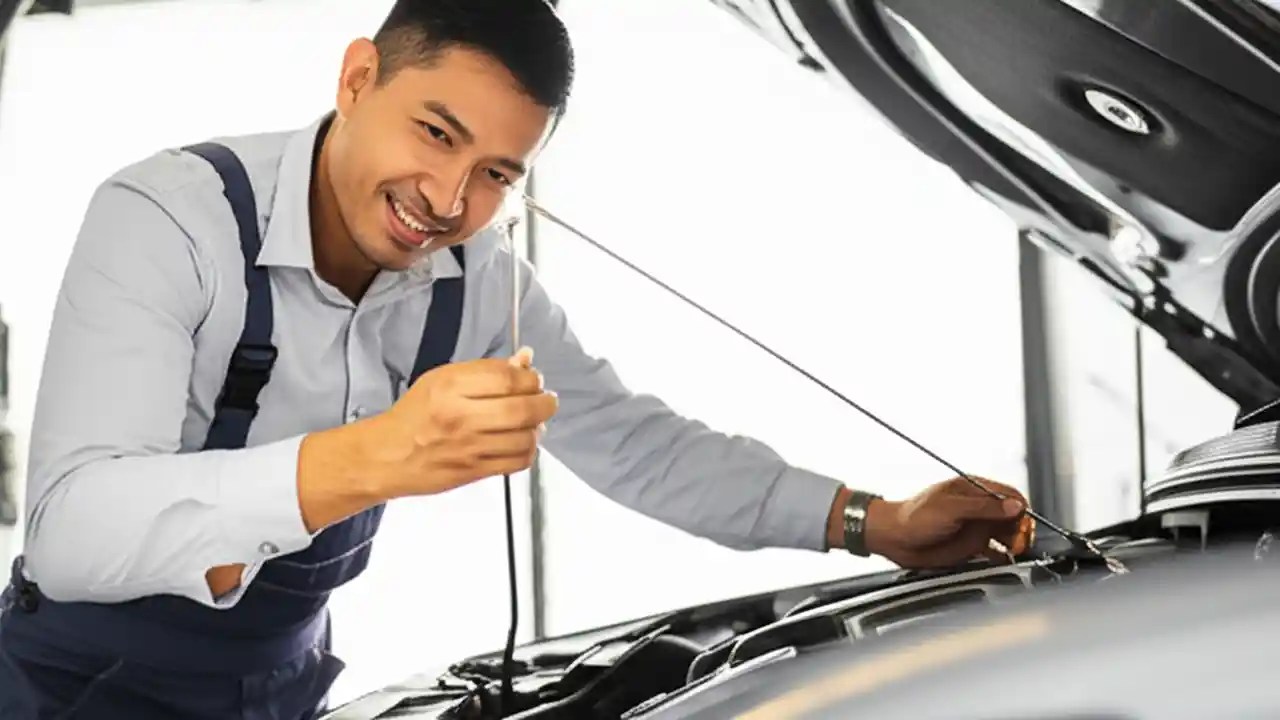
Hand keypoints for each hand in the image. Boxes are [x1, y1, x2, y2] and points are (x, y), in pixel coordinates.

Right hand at [372, 347, 557, 496]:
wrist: (389, 455)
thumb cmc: (414, 416)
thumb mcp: (442, 379)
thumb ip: (485, 371)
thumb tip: (525, 359)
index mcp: (450, 386)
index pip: (506, 377)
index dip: (530, 376)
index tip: (534, 377)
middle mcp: (460, 416)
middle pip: (522, 408)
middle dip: (545, 402)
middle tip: (547, 399)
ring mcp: (468, 446)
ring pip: (524, 437)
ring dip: (539, 427)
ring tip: (535, 421)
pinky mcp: (474, 470)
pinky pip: (517, 461)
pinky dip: (530, 450)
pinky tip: (524, 441)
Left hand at [864, 476, 1034, 568]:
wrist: (893, 539)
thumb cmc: (914, 517)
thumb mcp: (951, 509)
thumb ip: (984, 508)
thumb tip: (1014, 505)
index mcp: (973, 490)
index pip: (1009, 495)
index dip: (1020, 509)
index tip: (1021, 524)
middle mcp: (977, 508)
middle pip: (1013, 516)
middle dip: (1020, 528)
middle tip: (1017, 541)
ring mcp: (975, 527)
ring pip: (1007, 533)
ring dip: (1015, 542)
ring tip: (1012, 551)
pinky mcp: (971, 546)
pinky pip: (995, 551)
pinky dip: (1004, 556)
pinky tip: (1004, 560)